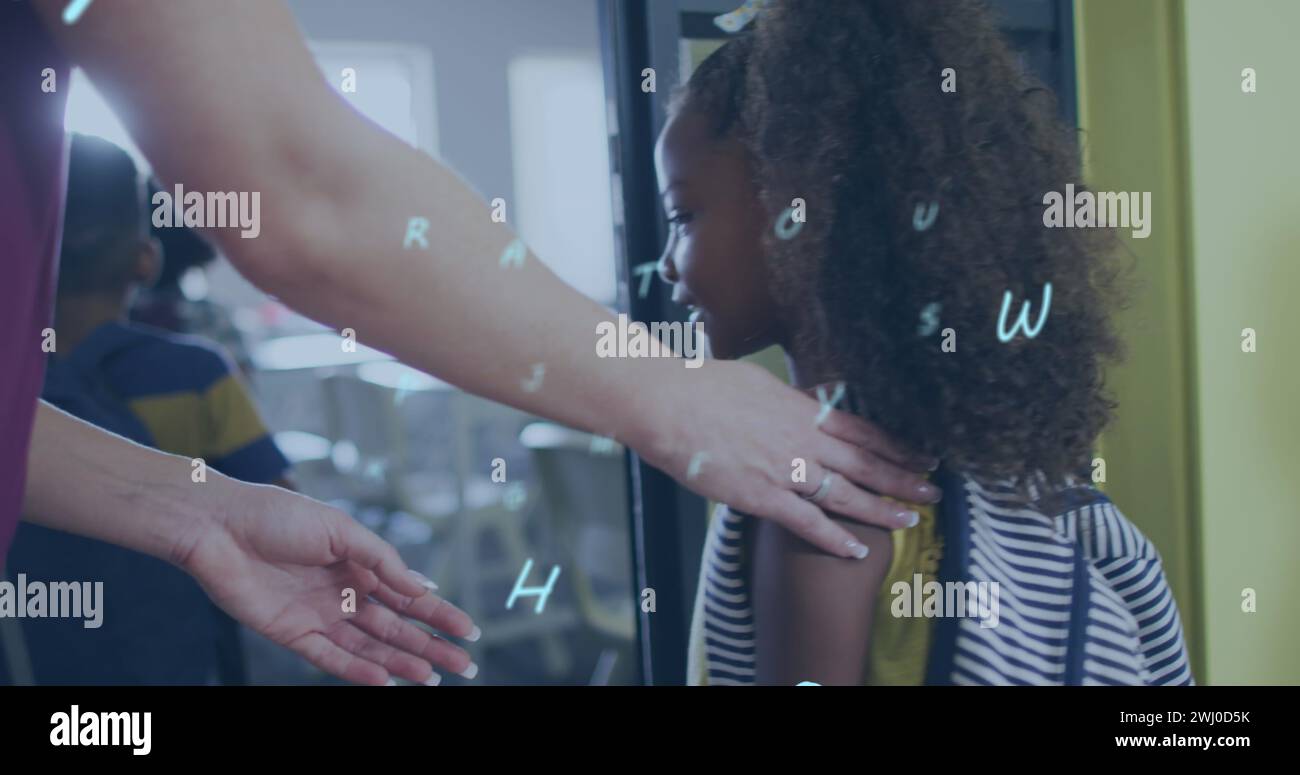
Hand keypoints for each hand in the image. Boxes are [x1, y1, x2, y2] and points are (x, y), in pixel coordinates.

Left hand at [176, 483, 477, 685]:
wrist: (218, 526)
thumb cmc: (278, 516)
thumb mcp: (341, 528)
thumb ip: (382, 560)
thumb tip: (422, 587)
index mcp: (359, 565)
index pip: (408, 596)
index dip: (439, 614)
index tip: (468, 630)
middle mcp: (343, 593)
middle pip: (395, 627)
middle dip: (430, 645)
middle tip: (463, 665)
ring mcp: (319, 615)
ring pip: (369, 647)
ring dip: (401, 662)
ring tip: (432, 678)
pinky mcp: (291, 633)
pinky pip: (329, 658)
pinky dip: (357, 671)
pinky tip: (385, 681)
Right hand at [632, 360, 939, 557]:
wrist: (666, 401)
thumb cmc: (703, 386)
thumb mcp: (759, 382)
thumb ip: (789, 399)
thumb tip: (808, 400)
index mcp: (802, 409)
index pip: (863, 430)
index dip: (897, 445)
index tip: (923, 455)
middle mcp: (802, 439)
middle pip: (866, 462)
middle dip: (904, 479)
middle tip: (934, 493)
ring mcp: (784, 468)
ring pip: (846, 493)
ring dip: (881, 509)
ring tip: (909, 521)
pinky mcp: (760, 495)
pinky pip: (806, 522)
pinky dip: (834, 538)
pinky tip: (856, 551)